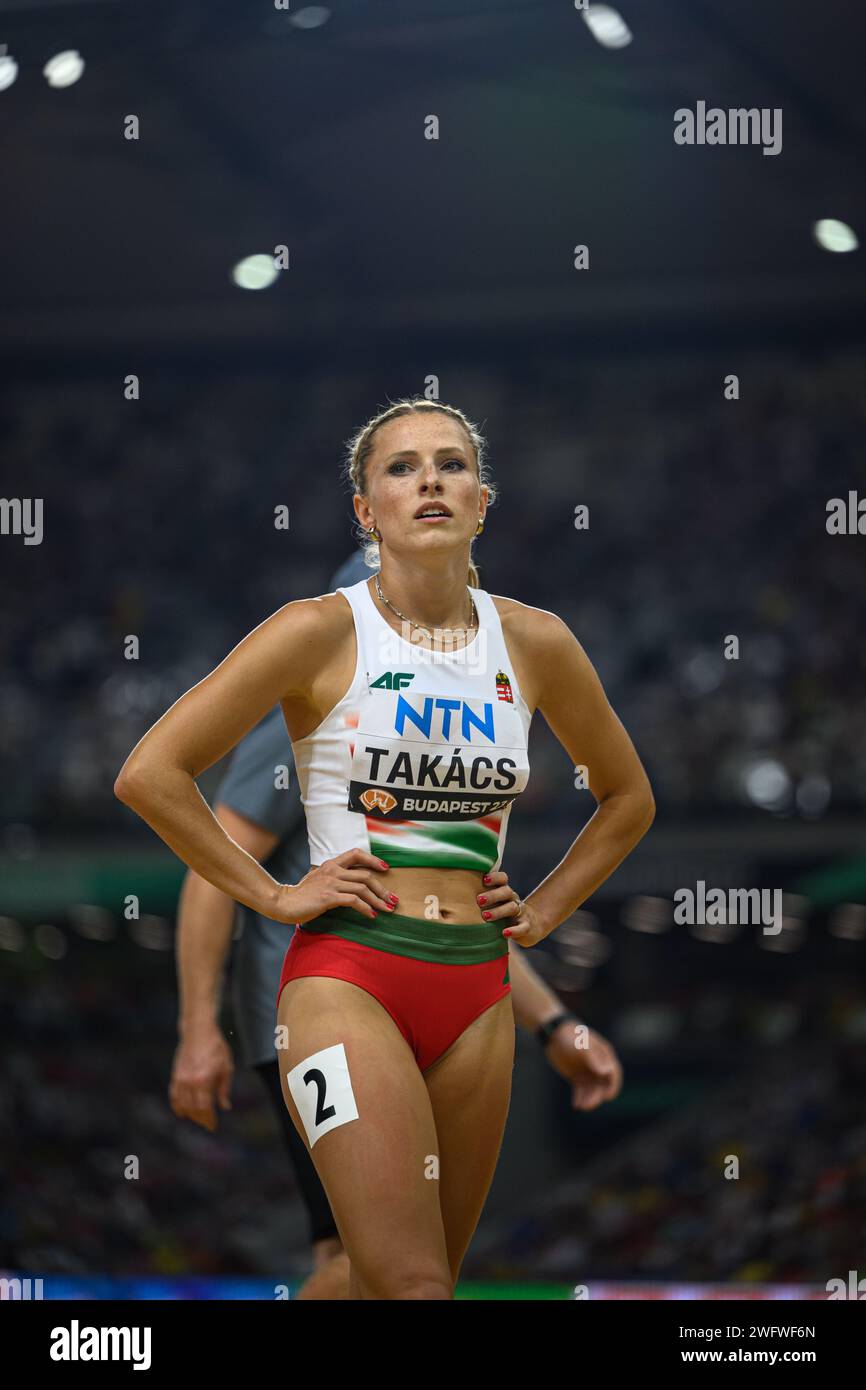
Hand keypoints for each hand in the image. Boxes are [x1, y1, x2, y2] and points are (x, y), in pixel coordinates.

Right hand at [169, 1022, 233, 1131]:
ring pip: (182, 1104)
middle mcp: (190, 1081)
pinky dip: (177, 1105)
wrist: (199, 1031)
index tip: (213, 1126)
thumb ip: (224, 1089)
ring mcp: (181, 1078)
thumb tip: (225, 1107)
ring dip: (190, 1114)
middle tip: (207, 1124)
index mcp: (204, 1080)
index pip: (204, 1108)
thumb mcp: (226, 1067)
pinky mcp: (175, 1075)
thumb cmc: (216, 1048)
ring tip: (198, 1118)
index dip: (208, 1119)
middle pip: (192, 1109)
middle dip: (200, 1119)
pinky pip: (174, 1095)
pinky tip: (182, 1112)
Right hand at [274, 848, 396, 924]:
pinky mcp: (328, 897)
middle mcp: (333, 870)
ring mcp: (331, 883)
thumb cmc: (301, 894)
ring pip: (362, 888)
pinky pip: (353, 901)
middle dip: (382, 889)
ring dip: (378, 900)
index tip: (385, 868)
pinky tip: (371, 915)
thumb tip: (352, 885)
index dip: (373, 860)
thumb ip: (334, 878)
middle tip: (393, 900)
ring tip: (387, 909)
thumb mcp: (318, 879)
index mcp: (331, 864)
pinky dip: (365, 908)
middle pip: (365, 875)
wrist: (283, 902)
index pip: (356, 854)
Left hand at [477, 869, 548, 945]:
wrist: (532, 926)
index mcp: (505, 892)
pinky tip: (505, 933)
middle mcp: (513, 899)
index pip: (503, 879)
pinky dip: (514, 930)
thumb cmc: (504, 914)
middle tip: (479, 900)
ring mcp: (521, 912)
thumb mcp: (495, 905)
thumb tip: (450, 898)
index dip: (495, 878)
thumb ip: (479, 900)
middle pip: (506, 892)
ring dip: (498, 911)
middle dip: (492, 895)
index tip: (484, 879)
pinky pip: (522, 927)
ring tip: (485, 916)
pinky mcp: (527, 926)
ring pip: (512, 908)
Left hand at [545, 1022, 622, 1110]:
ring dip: (589, 1099)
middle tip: (589, 1105)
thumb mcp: (581, 1045)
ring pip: (592, 1090)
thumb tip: (606, 1072)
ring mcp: (588, 1072)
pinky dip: (580, 1098)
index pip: (614, 1072)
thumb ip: (593, 1058)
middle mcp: (598, 1066)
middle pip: (603, 1085)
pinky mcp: (577, 1078)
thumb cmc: (570, 1036)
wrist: (553, 1035)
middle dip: (598, 1096)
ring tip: (581, 1106)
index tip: (608, 1096)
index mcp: (604, 1055)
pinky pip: (581, 1091)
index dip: (613, 1085)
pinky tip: (576, 1104)